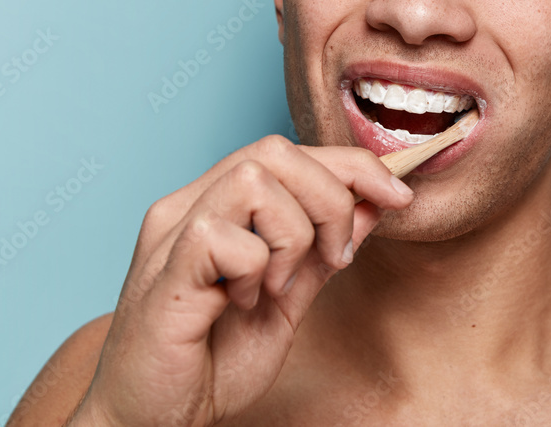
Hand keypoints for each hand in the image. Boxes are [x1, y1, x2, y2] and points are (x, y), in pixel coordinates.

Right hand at [69, 136, 413, 425]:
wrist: (152, 419)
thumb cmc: (211, 359)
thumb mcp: (288, 298)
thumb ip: (322, 250)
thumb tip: (372, 204)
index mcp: (218, 205)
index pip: (290, 153)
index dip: (352, 164)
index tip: (398, 195)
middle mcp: (190, 205)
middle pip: (276, 151)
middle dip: (331, 198)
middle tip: (336, 258)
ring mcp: (172, 234)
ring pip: (254, 179)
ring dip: (292, 235)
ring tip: (278, 285)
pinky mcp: (164, 271)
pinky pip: (225, 236)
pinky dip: (255, 271)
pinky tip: (241, 304)